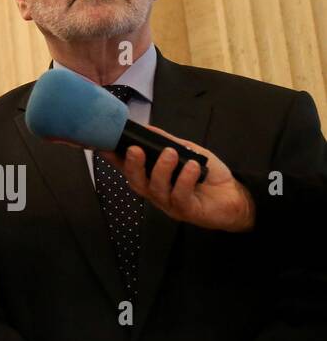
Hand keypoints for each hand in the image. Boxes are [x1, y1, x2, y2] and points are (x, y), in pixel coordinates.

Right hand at [97, 126, 255, 231]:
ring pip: (157, 189)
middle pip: (136, 183)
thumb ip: (167, 142)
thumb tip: (146, 128)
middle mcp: (157, 194)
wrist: (236, 197)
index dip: (114, 159)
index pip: (128, 169)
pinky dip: (185, 179)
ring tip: (171, 153)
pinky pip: (181, 196)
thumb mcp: (188, 152)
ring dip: (162, 169)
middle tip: (134, 148)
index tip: (103, 144)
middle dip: (132, 165)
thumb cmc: (209, 176)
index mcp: (153, 179)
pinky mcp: (188, 212)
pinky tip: (193, 167)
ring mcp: (171, 204)